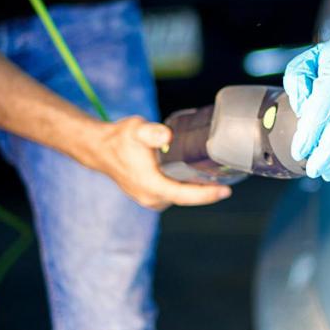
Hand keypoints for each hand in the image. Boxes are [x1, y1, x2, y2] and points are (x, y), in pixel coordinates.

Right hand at [73, 116, 231, 209]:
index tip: (225, 191)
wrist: (100, 149)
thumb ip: (151, 132)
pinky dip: (187, 187)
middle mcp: (151, 198)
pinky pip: (174, 194)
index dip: (207, 194)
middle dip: (207, 190)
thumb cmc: (119, 139)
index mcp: (151, 186)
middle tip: (229, 177)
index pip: (185, 196)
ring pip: (181, 196)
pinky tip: (198, 176)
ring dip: (197, 189)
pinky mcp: (150, 196)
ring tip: (218, 176)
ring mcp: (150, 199)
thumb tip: (167, 136)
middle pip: (187, 198)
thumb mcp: (136, 129)